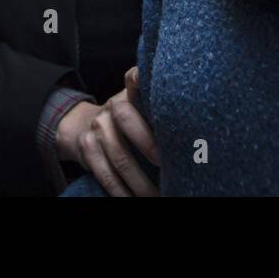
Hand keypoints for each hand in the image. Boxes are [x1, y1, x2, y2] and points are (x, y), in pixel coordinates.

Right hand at [55, 67, 158, 195]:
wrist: (82, 127)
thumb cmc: (125, 121)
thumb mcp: (137, 106)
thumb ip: (156, 110)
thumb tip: (197, 131)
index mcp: (130, 94)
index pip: (135, 78)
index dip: (142, 78)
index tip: (160, 88)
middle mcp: (113, 106)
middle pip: (127, 119)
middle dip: (149, 144)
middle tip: (168, 166)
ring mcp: (98, 127)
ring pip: (119, 156)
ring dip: (140, 182)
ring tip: (159, 196)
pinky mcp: (88, 149)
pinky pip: (105, 174)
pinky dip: (122, 192)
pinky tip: (134, 199)